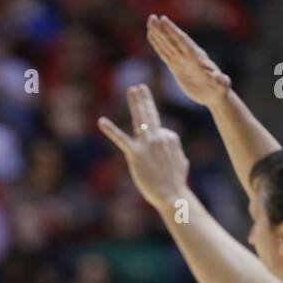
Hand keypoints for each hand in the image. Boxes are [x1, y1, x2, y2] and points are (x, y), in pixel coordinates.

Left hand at [99, 84, 189, 210]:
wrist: (172, 195)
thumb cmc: (176, 182)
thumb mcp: (181, 160)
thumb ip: (174, 149)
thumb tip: (171, 144)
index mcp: (169, 137)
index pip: (158, 129)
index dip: (157, 141)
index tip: (159, 158)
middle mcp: (158, 137)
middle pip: (151, 114)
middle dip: (145, 99)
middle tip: (140, 87)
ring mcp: (147, 145)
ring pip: (140, 119)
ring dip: (136, 103)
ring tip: (133, 90)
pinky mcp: (135, 155)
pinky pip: (121, 139)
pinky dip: (110, 130)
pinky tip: (101, 121)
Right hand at [146, 14, 230, 108]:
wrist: (214, 94)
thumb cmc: (220, 89)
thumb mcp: (221, 85)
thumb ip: (220, 81)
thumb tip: (218, 77)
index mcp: (196, 57)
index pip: (182, 41)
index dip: (173, 31)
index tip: (163, 20)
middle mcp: (188, 56)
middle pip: (173, 40)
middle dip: (162, 29)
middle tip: (152, 17)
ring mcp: (182, 61)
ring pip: (167, 45)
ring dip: (158, 34)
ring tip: (150, 22)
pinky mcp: (177, 67)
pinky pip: (165, 54)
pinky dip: (158, 46)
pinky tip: (151, 37)